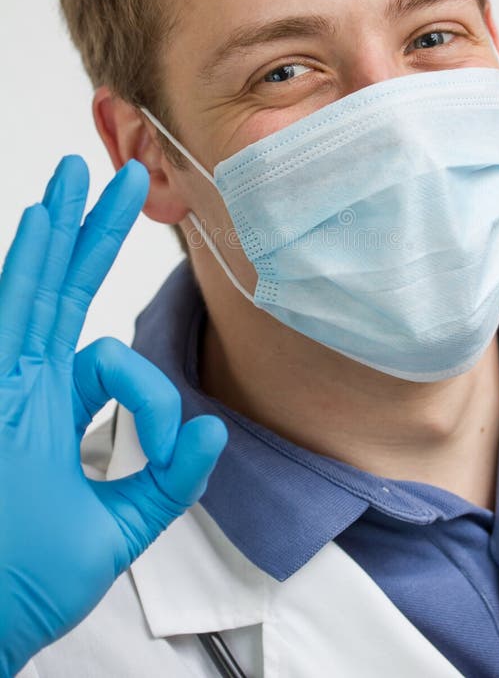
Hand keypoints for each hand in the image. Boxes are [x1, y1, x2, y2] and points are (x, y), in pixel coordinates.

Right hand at [0, 156, 227, 676]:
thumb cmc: (25, 585)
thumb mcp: (117, 530)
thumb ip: (166, 482)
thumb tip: (216, 430)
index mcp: (54, 409)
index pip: (114, 361)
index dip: (156, 394)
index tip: (174, 445)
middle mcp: (27, 385)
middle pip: (65, 291)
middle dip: (92, 232)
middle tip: (118, 176)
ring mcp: (4, 384)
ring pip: (35, 288)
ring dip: (58, 228)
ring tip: (74, 175)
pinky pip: (10, 316)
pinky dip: (22, 268)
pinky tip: (37, 221)